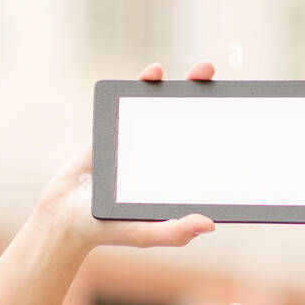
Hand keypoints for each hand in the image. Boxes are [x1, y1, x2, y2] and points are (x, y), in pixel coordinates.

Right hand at [33, 61, 217, 252]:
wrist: (64, 216)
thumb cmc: (109, 231)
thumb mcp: (145, 233)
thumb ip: (175, 232)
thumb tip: (211, 224)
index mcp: (176, 179)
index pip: (205, 156)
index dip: (223, 140)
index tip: (241, 124)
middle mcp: (163, 157)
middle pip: (191, 125)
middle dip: (208, 104)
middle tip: (224, 87)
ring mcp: (140, 140)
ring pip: (167, 109)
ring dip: (185, 87)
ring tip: (203, 71)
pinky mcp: (116, 129)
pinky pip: (132, 101)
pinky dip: (146, 84)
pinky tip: (156, 72)